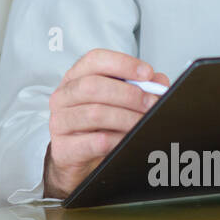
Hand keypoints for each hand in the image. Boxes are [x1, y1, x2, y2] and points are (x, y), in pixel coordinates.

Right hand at [44, 49, 169, 198]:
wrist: (76, 160)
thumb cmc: (95, 126)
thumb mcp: (115, 102)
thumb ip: (138, 87)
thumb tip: (159, 83)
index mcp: (75, 78)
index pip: (95, 60)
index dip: (122, 63)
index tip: (146, 73)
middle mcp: (63, 96)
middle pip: (92, 86)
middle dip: (128, 94)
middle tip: (150, 103)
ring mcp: (60, 122)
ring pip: (94, 113)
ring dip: (125, 118)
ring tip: (142, 123)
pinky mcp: (63, 148)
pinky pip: (93, 142)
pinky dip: (116, 140)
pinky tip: (126, 140)